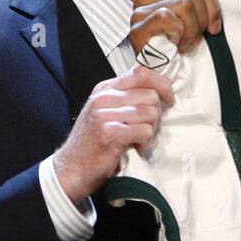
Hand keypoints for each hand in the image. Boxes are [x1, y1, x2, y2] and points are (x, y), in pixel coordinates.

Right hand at [52, 66, 175, 204]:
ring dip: (151, 130)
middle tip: (147, 128)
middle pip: (150, 95)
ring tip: (139, 139)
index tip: (168, 98)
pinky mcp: (109, 133)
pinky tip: (136, 147)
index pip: (142, 73)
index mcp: (105, 88)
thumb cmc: (94, 141)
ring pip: (150, 113)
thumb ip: (127, 98)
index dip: (162, 84)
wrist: (72, 168)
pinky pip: (144, 131)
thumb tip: (160, 91)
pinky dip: (145, 142)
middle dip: (156, 114)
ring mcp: (104, 115)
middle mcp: (103, 97)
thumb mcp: (107, 112)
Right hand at [128, 0, 240, 53]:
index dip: (212, 10)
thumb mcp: (210, 19)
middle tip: (194, 39)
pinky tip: (174, 48)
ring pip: (184, 4)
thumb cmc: (191, 53)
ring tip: (184, 45)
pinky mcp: (136, 29)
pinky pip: (168, 17)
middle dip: (202, 20)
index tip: (209, 31)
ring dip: (192, 31)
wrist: (177, 83)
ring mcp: (138, 12)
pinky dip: (179, 36)